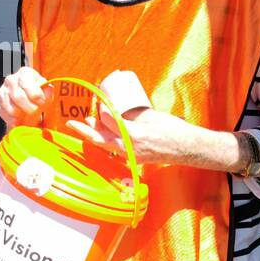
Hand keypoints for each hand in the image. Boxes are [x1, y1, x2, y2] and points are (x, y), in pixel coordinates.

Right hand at [0, 66, 51, 127]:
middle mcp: (11, 79)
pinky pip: (5, 115)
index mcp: (24, 73)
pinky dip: (15, 120)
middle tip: (37, 113)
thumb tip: (46, 92)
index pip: (29, 87)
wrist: (28, 100)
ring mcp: (2, 91)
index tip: (43, 103)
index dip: (38, 98)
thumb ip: (47, 91)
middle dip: (30, 109)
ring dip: (22, 116)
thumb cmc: (39, 93)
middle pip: (18, 97)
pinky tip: (21, 119)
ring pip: (11, 109)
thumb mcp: (46, 90)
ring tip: (29, 115)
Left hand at [65, 107, 206, 166]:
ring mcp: (132, 156)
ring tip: (86, 123)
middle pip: (101, 140)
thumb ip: (132, 115)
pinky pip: (115, 149)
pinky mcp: (135, 159)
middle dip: (85, 131)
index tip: (99, 102)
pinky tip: (101, 132)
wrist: (188, 148)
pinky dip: (106, 140)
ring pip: (106, 146)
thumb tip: (114, 109)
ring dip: (95, 135)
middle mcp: (131, 149)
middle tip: (71, 123)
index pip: (111, 123)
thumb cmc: (173, 130)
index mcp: (136, 135)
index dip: (103, 112)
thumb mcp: (152, 117)